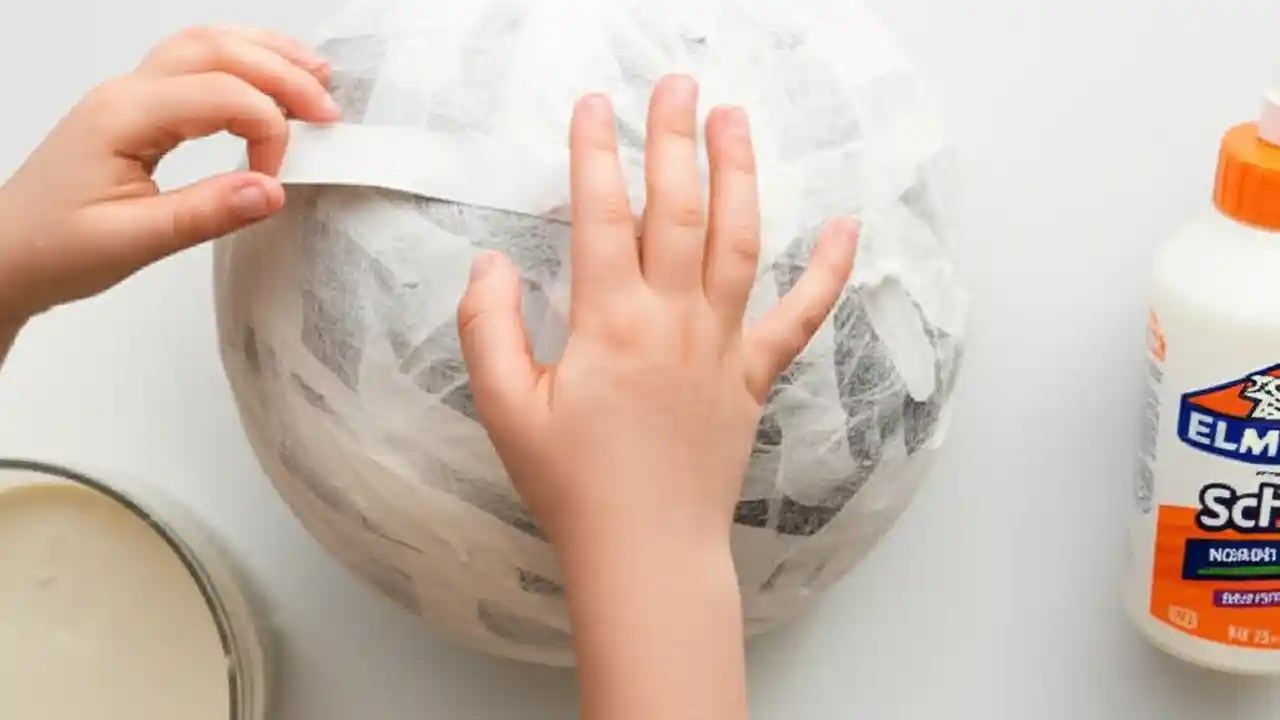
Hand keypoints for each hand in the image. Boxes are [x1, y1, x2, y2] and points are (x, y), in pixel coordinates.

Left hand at [0, 25, 337, 327]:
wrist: (4, 256)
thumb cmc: (55, 249)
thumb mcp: (133, 242)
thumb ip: (206, 213)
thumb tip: (272, 190)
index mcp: (123, 117)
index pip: (219, 94)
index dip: (267, 128)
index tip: (279, 176)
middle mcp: (126, 92)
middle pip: (216, 49)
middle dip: (281, 73)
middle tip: (328, 110)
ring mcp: (129, 94)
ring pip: (205, 44)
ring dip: (263, 54)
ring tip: (314, 75)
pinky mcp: (136, 108)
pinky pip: (193, 63)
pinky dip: (239, 63)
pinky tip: (267, 81)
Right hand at [459, 74, 857, 719]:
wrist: (646, 552)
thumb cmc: (574, 488)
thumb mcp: (506, 411)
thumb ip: (488, 329)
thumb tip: (489, 263)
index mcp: (610, 323)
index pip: (601, 213)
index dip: (595, 152)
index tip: (592, 106)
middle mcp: (674, 320)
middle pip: (679, 208)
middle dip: (674, 138)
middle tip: (676, 83)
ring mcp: (722, 345)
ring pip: (739, 240)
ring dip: (739, 174)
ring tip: (735, 120)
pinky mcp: (753, 375)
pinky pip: (800, 315)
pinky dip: (827, 270)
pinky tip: (847, 227)